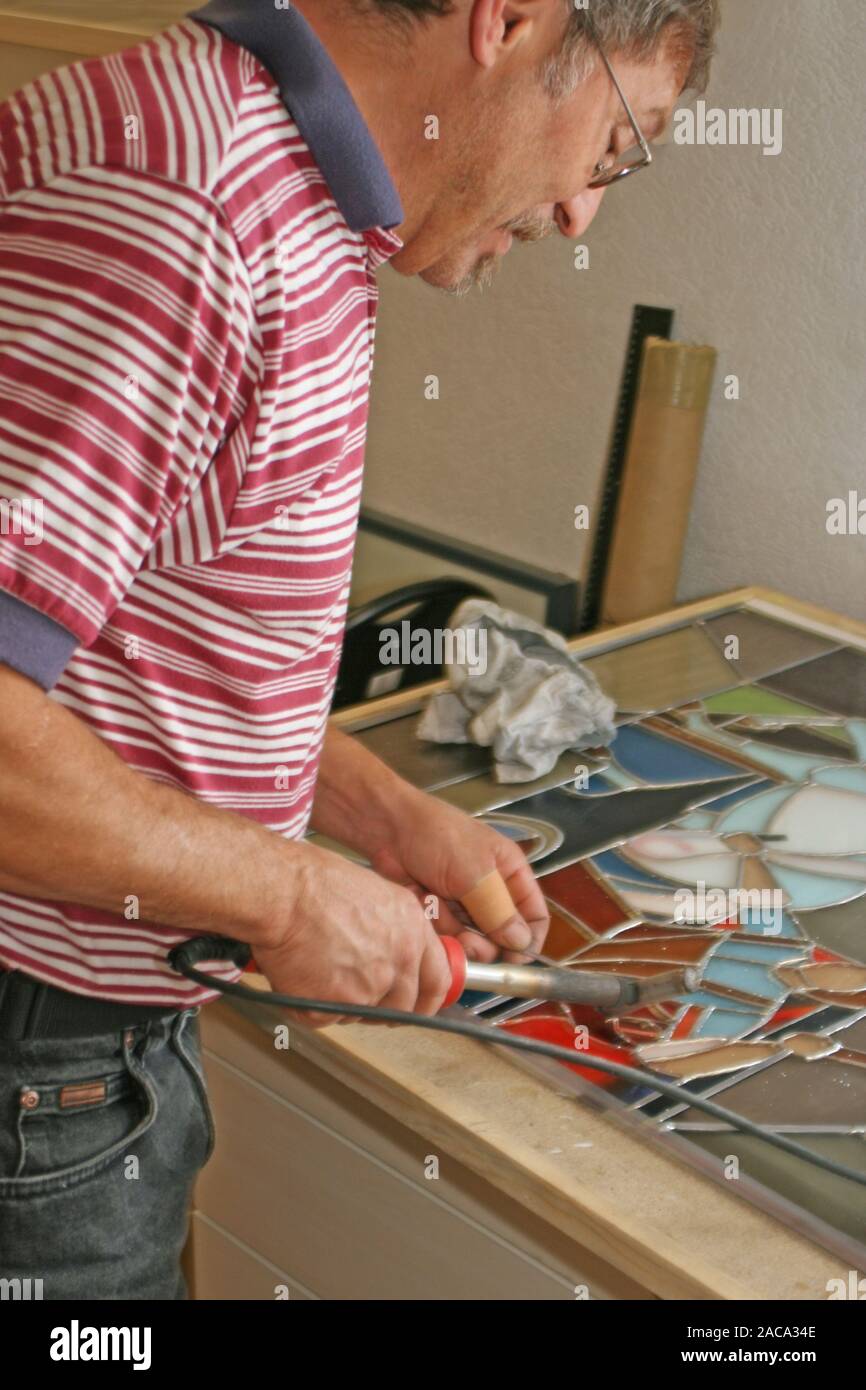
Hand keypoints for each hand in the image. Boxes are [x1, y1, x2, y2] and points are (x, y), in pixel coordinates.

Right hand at [252, 840, 450, 1026]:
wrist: (281, 892)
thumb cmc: (315, 882)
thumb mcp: (375, 893)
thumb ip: (394, 928)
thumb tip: (393, 950)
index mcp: (413, 929)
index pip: (438, 980)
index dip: (427, 999)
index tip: (419, 1005)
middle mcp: (398, 960)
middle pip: (401, 1007)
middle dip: (379, 1006)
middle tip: (355, 994)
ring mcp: (368, 988)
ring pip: (362, 1014)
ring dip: (343, 1003)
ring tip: (319, 970)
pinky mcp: (335, 1006)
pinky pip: (326, 1019)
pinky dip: (311, 1006)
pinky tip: (300, 977)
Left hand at [368, 787, 549, 964]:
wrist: (389, 829)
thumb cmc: (439, 838)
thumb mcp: (475, 873)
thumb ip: (498, 911)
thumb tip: (521, 943)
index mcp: (511, 873)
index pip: (534, 917)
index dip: (529, 942)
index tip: (514, 962)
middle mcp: (491, 892)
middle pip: (500, 937)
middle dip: (484, 944)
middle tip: (467, 940)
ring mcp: (463, 903)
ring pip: (471, 940)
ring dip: (455, 933)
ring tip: (438, 909)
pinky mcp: (438, 911)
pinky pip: (445, 935)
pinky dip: (435, 926)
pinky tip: (424, 904)